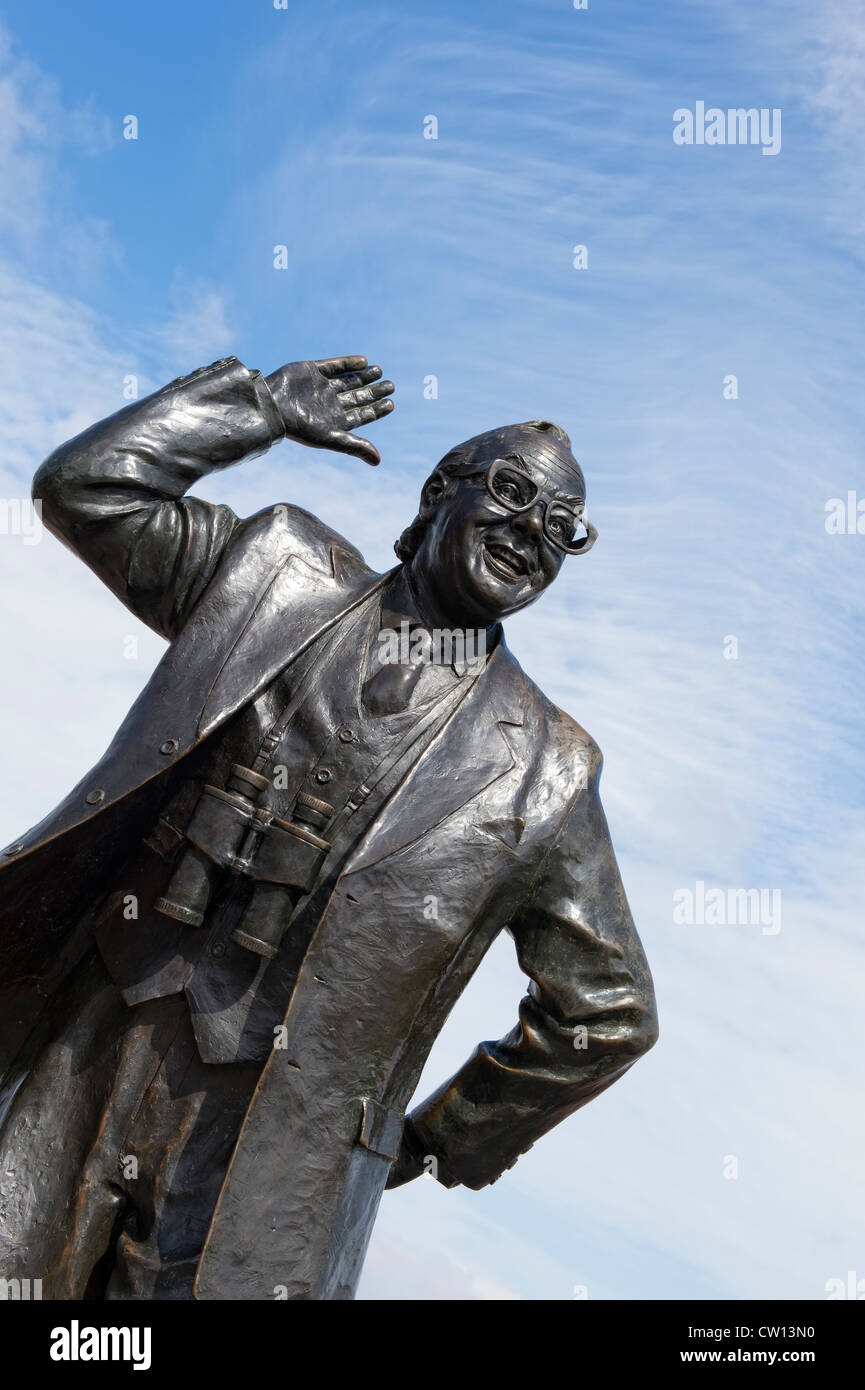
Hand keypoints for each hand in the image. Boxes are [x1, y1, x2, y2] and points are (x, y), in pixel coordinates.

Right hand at [264, 356, 394, 465]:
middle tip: (390, 385)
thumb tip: (378, 461)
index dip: (376, 410)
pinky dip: (349, 363)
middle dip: (374, 391)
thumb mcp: (331, 438)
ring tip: (380, 371)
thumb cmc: (300, 427)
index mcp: (334, 420)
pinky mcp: (312, 370)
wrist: (272, 405)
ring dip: (364, 376)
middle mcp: (329, 403)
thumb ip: (355, 447)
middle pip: (357, 396)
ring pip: (348, 380)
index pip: (361, 415)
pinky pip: (334, 365)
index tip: (390, 403)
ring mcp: (321, 386)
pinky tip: (364, 361)